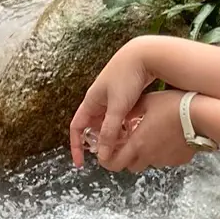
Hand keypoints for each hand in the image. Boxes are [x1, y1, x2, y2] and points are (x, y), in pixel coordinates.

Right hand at [68, 38, 155, 168]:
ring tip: (123, 146)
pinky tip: (133, 132)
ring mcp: (111, 96)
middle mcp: (98, 99)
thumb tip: (101, 155)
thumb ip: (109, 131)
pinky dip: (122, 126)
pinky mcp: (123, 94)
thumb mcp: (117, 108)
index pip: (77, 127)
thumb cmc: (127, 78)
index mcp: (91, 101)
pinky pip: (118, 116)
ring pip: (107, 122)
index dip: (76, 145)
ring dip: (112, 135)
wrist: (144, 55)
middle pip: (92, 126)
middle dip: (98, 142)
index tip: (80, 163)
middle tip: (109, 155)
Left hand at [95, 90, 193, 173]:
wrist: (200, 116)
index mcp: (138, 143)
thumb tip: (124, 114)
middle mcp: (150, 156)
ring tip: (149, 137)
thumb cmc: (173, 106)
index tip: (104, 156)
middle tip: (127, 145)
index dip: (106, 162)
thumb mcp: (147, 102)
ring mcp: (165, 160)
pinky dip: (161, 152)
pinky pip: (165, 159)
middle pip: (130, 165)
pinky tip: (166, 138)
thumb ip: (132, 111)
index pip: (114, 163)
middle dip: (126, 158)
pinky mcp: (179, 160)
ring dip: (144, 154)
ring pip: (148, 163)